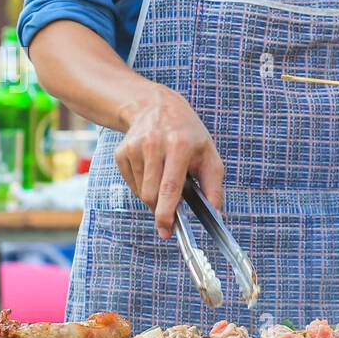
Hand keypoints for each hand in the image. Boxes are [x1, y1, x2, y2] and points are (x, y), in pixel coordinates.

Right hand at [114, 86, 224, 238]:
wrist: (157, 107)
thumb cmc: (188, 135)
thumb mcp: (209, 154)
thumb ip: (214, 185)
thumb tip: (217, 213)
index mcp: (179, 146)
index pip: (170, 187)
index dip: (167, 213)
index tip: (166, 230)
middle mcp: (154, 145)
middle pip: (152, 194)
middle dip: (161, 210)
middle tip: (170, 216)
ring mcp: (135, 148)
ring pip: (141, 192)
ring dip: (154, 196)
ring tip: (165, 179)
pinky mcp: (121, 152)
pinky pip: (132, 184)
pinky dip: (143, 186)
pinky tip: (152, 171)